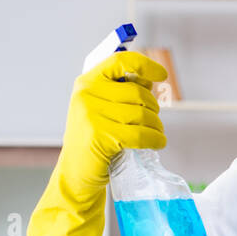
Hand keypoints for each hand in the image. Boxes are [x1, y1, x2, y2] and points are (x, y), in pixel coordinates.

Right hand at [27, 50, 167, 235]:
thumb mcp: (100, 109)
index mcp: (87, 82)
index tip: (161, 75)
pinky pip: (141, 134)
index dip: (145, 65)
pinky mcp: (101, 136)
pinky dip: (155, 139)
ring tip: (156, 134)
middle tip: (154, 121)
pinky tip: (157, 142)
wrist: (75, 174)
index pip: (120, 61)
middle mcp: (87, 94)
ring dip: (156, 126)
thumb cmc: (93, 140)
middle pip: (138, 92)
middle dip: (153, 108)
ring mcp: (92, 115)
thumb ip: (120, 91)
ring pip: (142, 114)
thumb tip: (150, 79)